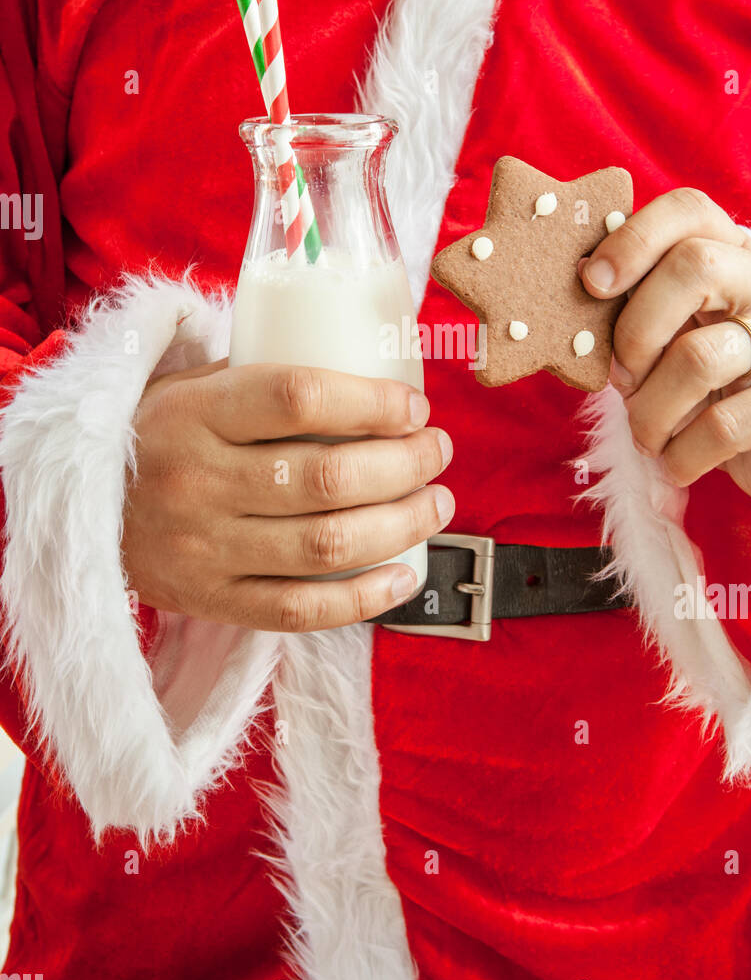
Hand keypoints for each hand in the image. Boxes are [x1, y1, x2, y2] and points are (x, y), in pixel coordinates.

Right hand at [122, 361, 453, 631]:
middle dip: (405, 464)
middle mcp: (199, 482)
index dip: (371, 403)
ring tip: (436, 502)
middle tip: (438, 451)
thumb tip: (372, 370)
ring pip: (327, 545)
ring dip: (401, 524)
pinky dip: (364, 597)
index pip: (298, 399)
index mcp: (197, 413)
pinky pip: (302, 610)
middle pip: (328, 477)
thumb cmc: (158, 436)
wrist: (82, 511)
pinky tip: (404, 574)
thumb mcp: (192, 387)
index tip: (413, 406)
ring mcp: (205, 549)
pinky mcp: (212, 601)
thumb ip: (266, 380)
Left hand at [580, 188, 750, 508]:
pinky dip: (680, 454)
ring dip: (650, 409)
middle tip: (621, 379)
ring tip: (646, 435)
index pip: (689, 209)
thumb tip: (581, 280)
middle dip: (634, 331)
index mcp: (733, 253)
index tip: (591, 283)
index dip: (633, 238)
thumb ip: (639, 304)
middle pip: (693, 267)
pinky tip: (674, 462)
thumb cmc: (718, 378)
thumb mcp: (682, 329)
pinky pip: (723, 427)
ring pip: (700, 357)